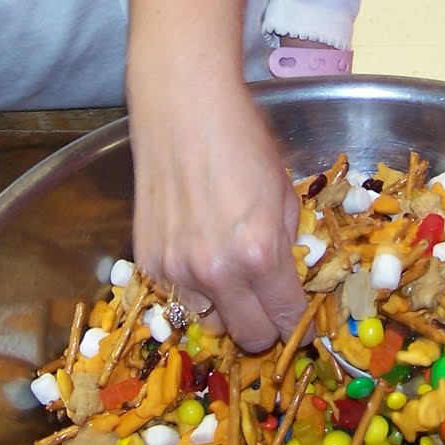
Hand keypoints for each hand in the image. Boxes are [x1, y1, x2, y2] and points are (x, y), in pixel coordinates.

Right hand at [128, 74, 307, 351]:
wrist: (184, 108)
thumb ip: (285, 243)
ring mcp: (177, 269)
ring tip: (228, 273)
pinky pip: (177, 294)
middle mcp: (217, 272)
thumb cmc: (242, 140)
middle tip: (265, 304)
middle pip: (247, 336)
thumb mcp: (283, 193)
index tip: (295, 317)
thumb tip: (286, 277)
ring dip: (224, 307)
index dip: (296, 322)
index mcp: (260, 254)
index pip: (285, 318)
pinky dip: (192, 284)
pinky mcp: (148, 260)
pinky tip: (197, 249)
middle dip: (264, 325)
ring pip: (209, 320)